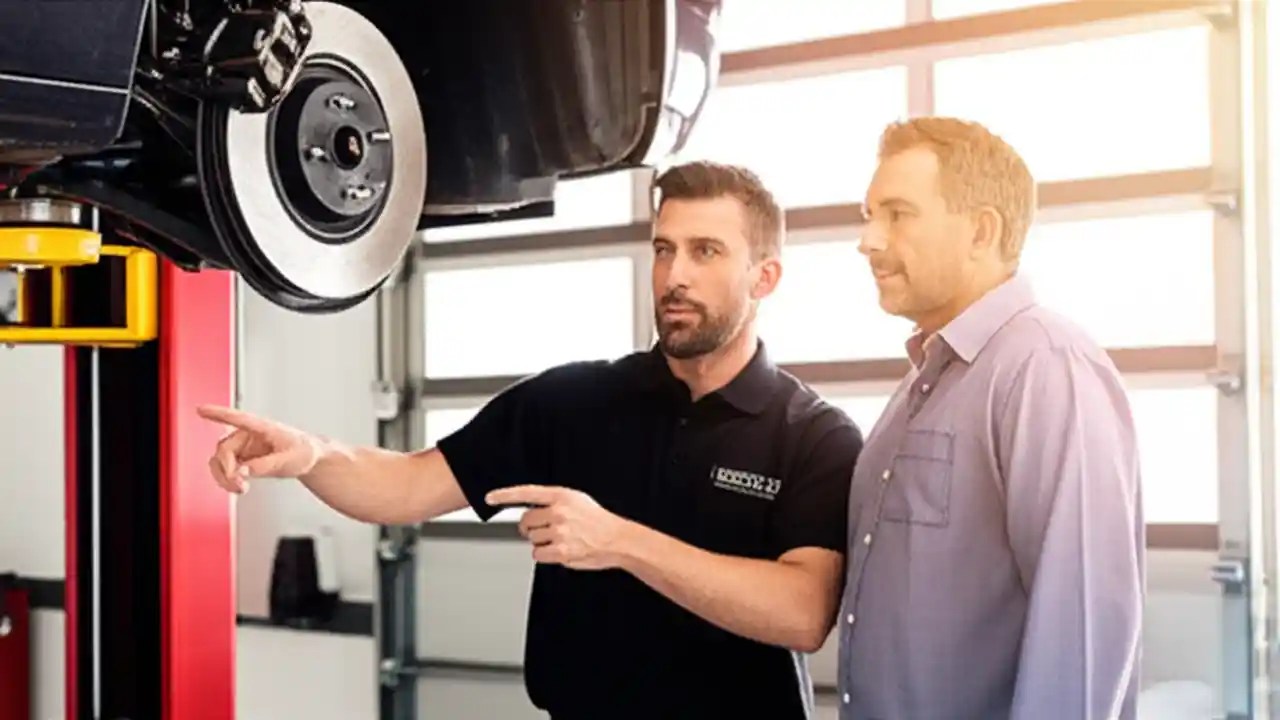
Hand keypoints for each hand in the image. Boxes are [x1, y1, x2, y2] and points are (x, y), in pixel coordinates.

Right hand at [196, 404, 323, 493]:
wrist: (309, 459)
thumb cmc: (303, 452)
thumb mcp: (289, 461)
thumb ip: (265, 466)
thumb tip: (242, 472)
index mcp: (262, 428)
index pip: (237, 418)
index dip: (218, 414)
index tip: (200, 409)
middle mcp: (248, 435)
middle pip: (223, 449)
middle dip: (226, 470)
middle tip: (239, 484)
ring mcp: (243, 447)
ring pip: (219, 460)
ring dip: (223, 477)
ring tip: (239, 488)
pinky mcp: (242, 459)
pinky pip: (225, 469)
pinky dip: (228, 481)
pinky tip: (240, 487)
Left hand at [485, 485, 632, 570]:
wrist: (617, 539)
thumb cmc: (597, 521)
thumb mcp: (577, 501)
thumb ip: (554, 502)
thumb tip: (532, 512)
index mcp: (562, 496)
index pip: (526, 493)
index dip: (505, 495)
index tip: (490, 497)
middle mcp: (559, 512)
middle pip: (525, 521)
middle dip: (530, 528)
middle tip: (543, 531)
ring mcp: (559, 532)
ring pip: (531, 539)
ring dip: (541, 542)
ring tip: (561, 540)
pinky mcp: (561, 551)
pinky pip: (538, 554)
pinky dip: (545, 555)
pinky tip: (559, 551)